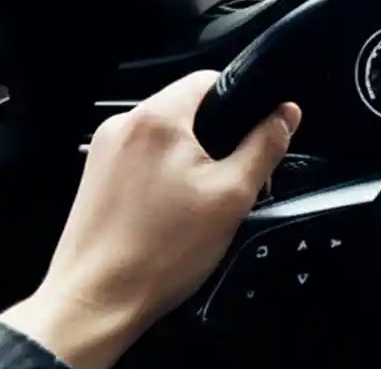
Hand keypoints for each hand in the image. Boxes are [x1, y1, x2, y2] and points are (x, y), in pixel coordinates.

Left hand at [1, 71, 299, 368]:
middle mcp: (123, 126)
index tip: (255, 135)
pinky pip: (143, 160)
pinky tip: (171, 214)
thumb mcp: (232, 196)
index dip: (242, 103)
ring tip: (197, 205)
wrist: (98, 301)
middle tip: (228, 183)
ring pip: (166, 137)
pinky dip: (164, 177)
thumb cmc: (158, 254)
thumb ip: (264, 146)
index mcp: (158, 119)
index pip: (210, 79)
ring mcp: (104, 151)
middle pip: (188, 110)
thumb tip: (285, 115)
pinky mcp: (95, 177)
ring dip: (190, 160)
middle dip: (216, 139)